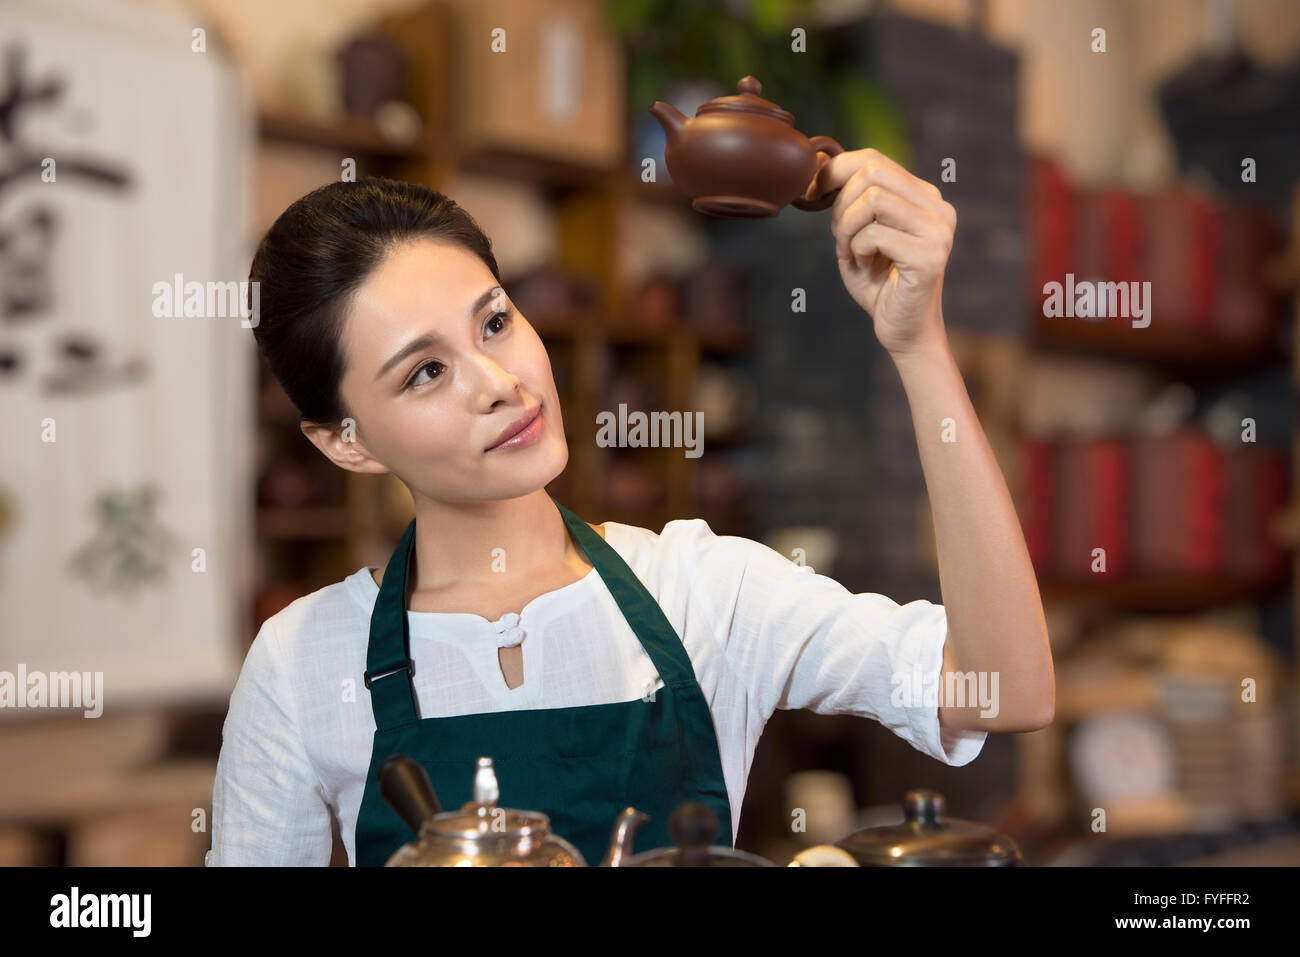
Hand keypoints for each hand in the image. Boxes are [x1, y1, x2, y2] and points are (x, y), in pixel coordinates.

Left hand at [803, 147, 955, 355]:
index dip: (835, 171)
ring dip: (846, 228)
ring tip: (850, 252)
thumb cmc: (878, 284)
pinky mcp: (930, 256)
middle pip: (872, 171)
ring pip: (872, 198)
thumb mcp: (856, 235)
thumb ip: (844, 200)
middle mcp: (938, 207)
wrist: (904, 331)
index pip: (874, 159)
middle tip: (838, 236)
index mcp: (923, 196)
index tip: (813, 195)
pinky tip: (863, 265)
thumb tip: (819, 158)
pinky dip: (857, 249)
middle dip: (839, 203)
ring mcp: (938, 230)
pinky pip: (875, 233)